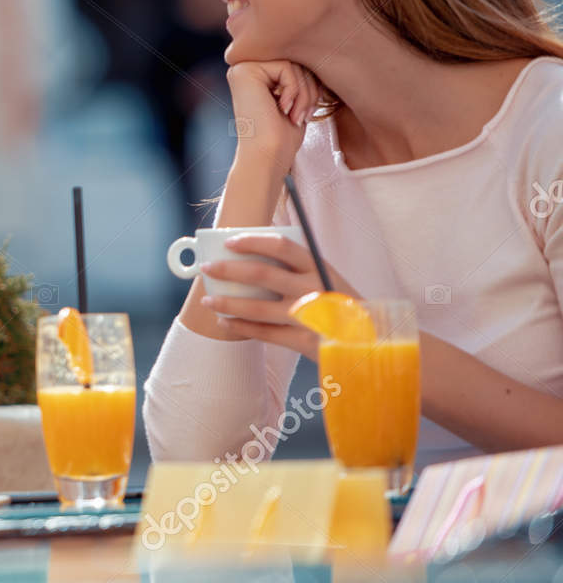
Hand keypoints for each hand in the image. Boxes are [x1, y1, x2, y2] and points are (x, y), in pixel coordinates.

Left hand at [198, 234, 358, 360]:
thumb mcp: (328, 279)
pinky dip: (240, 327)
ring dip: (227, 302)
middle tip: (208, 268)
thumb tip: (251, 260)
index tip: (229, 242)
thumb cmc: (342, 305)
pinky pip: (263, 333)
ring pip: (256, 307)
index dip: (252, 241)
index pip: (282, 245)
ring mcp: (308, 316)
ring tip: (207, 300)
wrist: (374, 341)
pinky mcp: (303, 341)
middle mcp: (313, 288)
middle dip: (228, 269)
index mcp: (319, 267)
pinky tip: (225, 322)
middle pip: (262, 273)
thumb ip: (299, 270)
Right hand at [225, 59, 324, 176]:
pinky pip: (286, 67)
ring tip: (296, 116)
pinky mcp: (244, 71)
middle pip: (294, 61)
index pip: (295, 65)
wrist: (267, 155)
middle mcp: (244, 69)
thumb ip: (299, 77)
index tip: (305, 113)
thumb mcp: (295, 100)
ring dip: (304, 92)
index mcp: (254, 76)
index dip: (309, 86)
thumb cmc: (281, 136)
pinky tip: (283, 109)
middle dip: (309, 89)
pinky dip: (294, 90)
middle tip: (303, 116)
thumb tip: (318, 54)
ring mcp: (241, 68)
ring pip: (293, 63)